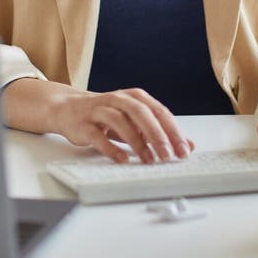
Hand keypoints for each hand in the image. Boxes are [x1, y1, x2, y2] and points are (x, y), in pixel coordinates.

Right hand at [55, 87, 194, 164]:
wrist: (69, 109)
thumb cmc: (107, 116)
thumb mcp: (136, 122)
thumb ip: (160, 132)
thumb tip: (187, 145)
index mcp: (135, 97)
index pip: (159, 112)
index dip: (173, 131)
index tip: (183, 150)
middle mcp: (118, 99)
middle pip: (141, 113)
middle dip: (157, 134)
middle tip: (168, 155)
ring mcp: (100, 110)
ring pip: (120, 121)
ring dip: (137, 142)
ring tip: (149, 160)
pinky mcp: (84, 124)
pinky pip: (98, 136)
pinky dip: (111, 148)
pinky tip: (122, 159)